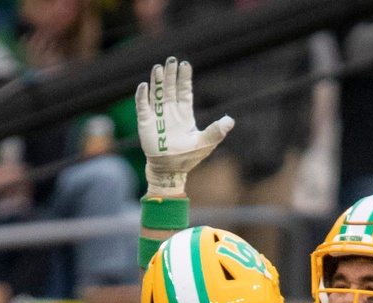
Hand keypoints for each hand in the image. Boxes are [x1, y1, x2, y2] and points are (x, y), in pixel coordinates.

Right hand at [135, 56, 232, 197]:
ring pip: (156, 93)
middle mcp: (170, 111)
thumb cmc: (187, 158)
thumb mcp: (205, 143)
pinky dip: (142, 97)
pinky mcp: (145, 124)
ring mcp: (157, 116)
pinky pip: (142, 107)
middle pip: (169, 87)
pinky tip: (143, 86)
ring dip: (156, 81)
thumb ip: (216, 131)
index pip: (183, 90)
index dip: (184, 78)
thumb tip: (230, 120)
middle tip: (171, 59)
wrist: (170, 172)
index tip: (185, 64)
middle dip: (170, 74)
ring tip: (158, 67)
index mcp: (184, 113)